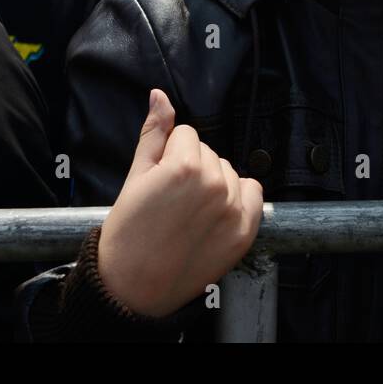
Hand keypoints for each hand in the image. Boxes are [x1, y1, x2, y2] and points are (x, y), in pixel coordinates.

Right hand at [97, 89, 263, 318]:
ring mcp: (234, 209)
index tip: (160, 179)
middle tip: (171, 200)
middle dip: (191, 167)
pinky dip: (239, 198)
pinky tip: (214, 214)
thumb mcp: (135, 176)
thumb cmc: (128, 233)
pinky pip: (254, 193)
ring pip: (229, 172)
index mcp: (185, 166)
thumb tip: (160, 96)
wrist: (133, 287)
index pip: (186, 134)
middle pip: (208, 152)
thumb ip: (154, 133)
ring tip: (189, 212)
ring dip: (214, 183)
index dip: (170, 154)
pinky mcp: (245, 231)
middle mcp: (216, 184)